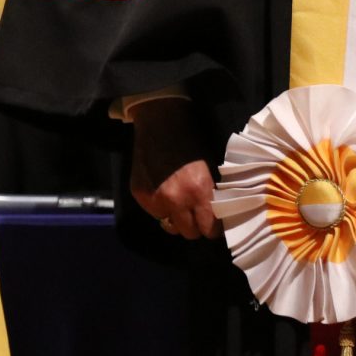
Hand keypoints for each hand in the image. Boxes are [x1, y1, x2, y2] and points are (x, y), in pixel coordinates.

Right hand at [130, 98, 216, 239]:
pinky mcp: (140, 195)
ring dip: (175, 218)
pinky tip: (161, 190)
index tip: (212, 221)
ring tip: (177, 202)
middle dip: (194, 225)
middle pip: (189, 233)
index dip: (212, 226)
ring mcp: (154, 199)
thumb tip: (215, 216)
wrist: (160, 122)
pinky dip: (159, 206)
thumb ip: (210, 195)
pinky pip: (154, 213)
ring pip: (169, 226)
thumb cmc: (191, 143)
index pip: (209, 229)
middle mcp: (176, 200)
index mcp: (198, 192)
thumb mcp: (209, 170)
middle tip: (195, 213)